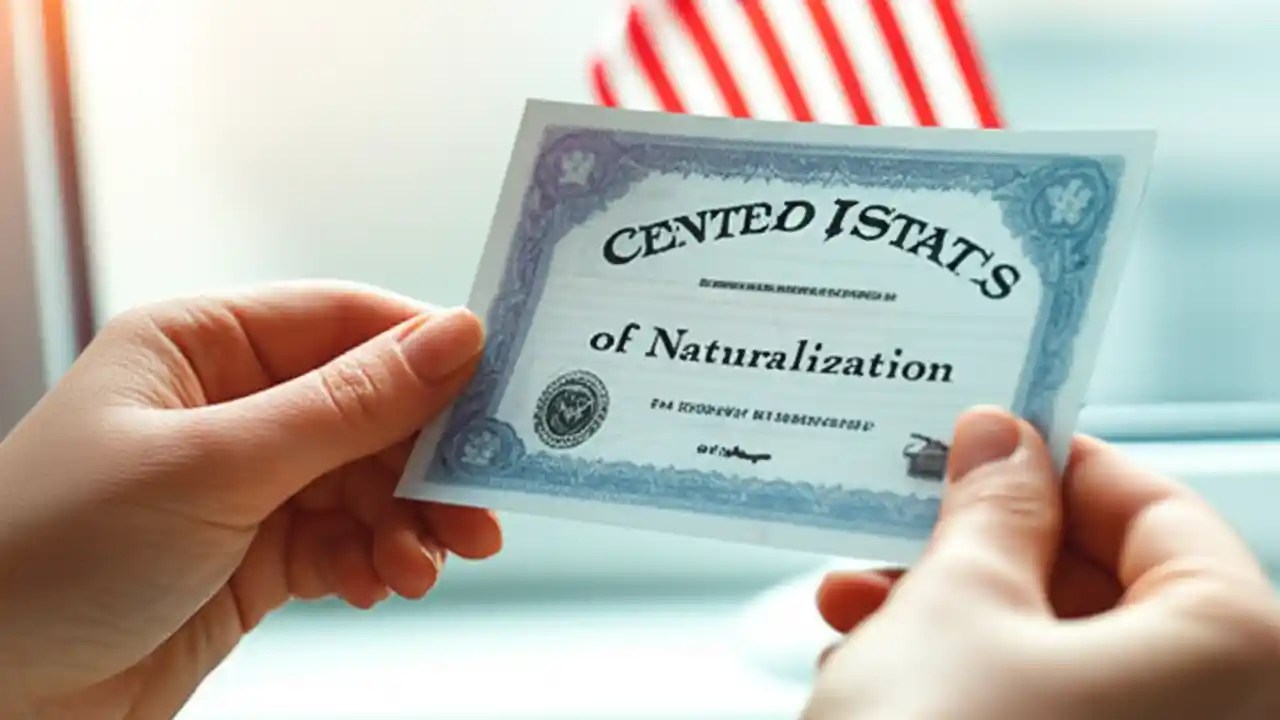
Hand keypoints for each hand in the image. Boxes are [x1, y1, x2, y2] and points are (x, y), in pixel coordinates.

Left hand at [0, 282, 501, 717]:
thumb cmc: (48, 554)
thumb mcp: (214, 466)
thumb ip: (346, 406)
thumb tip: (455, 339)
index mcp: (201, 345)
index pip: (344, 322)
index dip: (426, 351)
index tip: (500, 388)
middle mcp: (229, 405)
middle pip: (369, 410)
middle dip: (426, 461)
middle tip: (479, 504)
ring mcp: (244, 482)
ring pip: (366, 482)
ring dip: (407, 522)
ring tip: (426, 564)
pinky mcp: (253, 554)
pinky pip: (344, 541)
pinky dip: (373, 562)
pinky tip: (379, 585)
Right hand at [805, 407, 1279, 719]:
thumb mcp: (955, 605)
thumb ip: (991, 508)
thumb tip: (1002, 444)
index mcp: (1234, 655)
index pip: (1158, 509)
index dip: (1058, 463)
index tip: (987, 440)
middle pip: (1110, 593)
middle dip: (985, 555)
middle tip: (907, 525)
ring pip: (1067, 664)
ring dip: (958, 625)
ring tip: (859, 611)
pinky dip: (970, 692)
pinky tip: (877, 681)